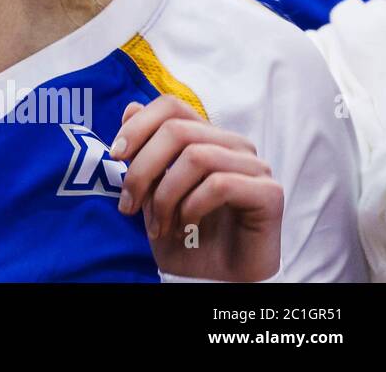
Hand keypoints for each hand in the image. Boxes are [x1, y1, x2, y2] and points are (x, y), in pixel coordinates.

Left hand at [112, 95, 283, 280]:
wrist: (210, 279)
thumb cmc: (182, 233)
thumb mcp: (151, 191)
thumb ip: (145, 150)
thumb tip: (130, 108)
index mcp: (205, 137)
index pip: (172, 106)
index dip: (139, 125)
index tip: (115, 156)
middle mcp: (232, 145)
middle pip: (178, 130)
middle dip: (143, 169)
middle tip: (128, 204)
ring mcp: (254, 168)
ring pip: (196, 156)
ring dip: (166, 196)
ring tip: (159, 226)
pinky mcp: (269, 194)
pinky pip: (221, 184)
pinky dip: (192, 207)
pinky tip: (185, 227)